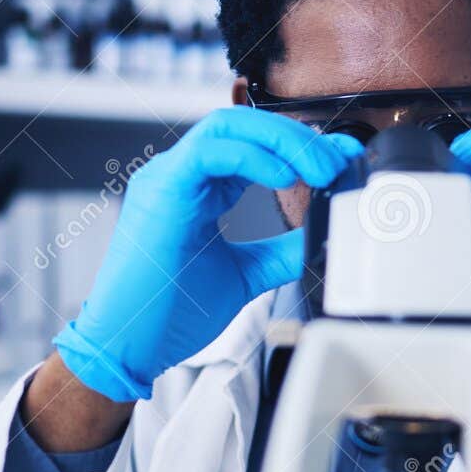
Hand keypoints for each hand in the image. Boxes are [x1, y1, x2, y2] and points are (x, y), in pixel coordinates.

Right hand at [54, 107, 358, 401]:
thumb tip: (319, 238)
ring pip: (227, 127)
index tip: (341, 158)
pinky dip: (251, 157)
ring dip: (280, 141)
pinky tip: (283, 178)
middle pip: (243, 126)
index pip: (251, 144)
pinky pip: (209, 153)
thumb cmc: (170, 313)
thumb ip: (278, 252)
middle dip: (297, 138)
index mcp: (198, 189)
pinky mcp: (161, 191)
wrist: (130, 345)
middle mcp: (180, 176)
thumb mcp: (244, 275)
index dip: (299, 145)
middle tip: (335, 162)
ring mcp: (166, 178)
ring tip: (317, 168)